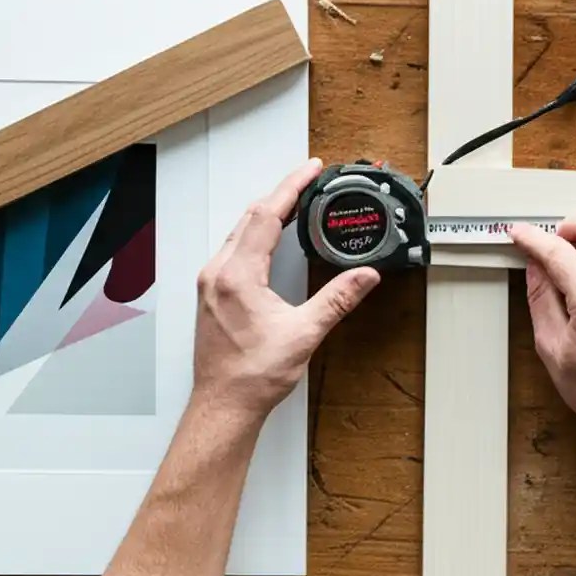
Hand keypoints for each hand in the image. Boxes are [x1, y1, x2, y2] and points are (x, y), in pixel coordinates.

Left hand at [192, 159, 379, 419]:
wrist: (223, 405)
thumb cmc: (252, 376)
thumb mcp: (304, 334)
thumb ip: (337, 299)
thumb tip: (364, 277)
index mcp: (238, 276)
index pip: (266, 215)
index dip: (292, 187)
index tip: (311, 170)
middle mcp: (218, 274)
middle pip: (250, 217)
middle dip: (282, 194)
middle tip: (309, 180)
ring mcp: (211, 284)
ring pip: (239, 232)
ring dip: (267, 213)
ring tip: (294, 202)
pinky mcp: (212, 294)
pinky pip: (233, 249)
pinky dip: (255, 233)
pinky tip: (269, 239)